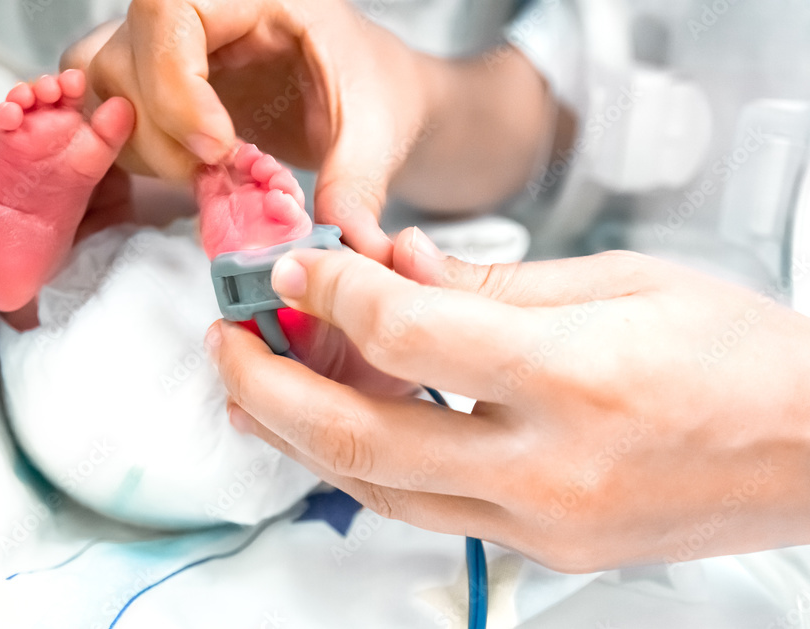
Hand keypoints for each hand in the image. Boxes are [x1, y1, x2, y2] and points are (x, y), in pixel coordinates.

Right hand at [64, 0, 435, 262]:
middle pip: (124, 54)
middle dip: (161, 132)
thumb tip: (343, 242)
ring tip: (212, 176)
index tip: (218, 148)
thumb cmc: (377, 95)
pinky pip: (114, 113)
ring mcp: (174, 48)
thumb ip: (356, 184)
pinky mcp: (162, 85)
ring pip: (107, 87)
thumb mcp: (378, 133)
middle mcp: (204, 12)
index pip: (169, 8)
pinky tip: (195, 172)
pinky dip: (141, 153)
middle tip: (217, 175)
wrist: (372, 102)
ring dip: (147, 148)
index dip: (174, 82)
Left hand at [207, 227, 809, 571]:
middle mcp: (546, 466)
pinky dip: (366, 468)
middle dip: (267, 390)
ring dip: (299, 439)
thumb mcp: (621, 283)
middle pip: (360, 438)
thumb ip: (489, 281)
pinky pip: (424, 511)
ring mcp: (540, 524)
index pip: (407, 333)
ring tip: (252, 393)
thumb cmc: (740, 355)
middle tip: (225, 345)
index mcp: (573, 375)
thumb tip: (392, 268)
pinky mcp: (542, 551)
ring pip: (377, 491)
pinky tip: (338, 429)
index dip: (329, 294)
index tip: (295, 270)